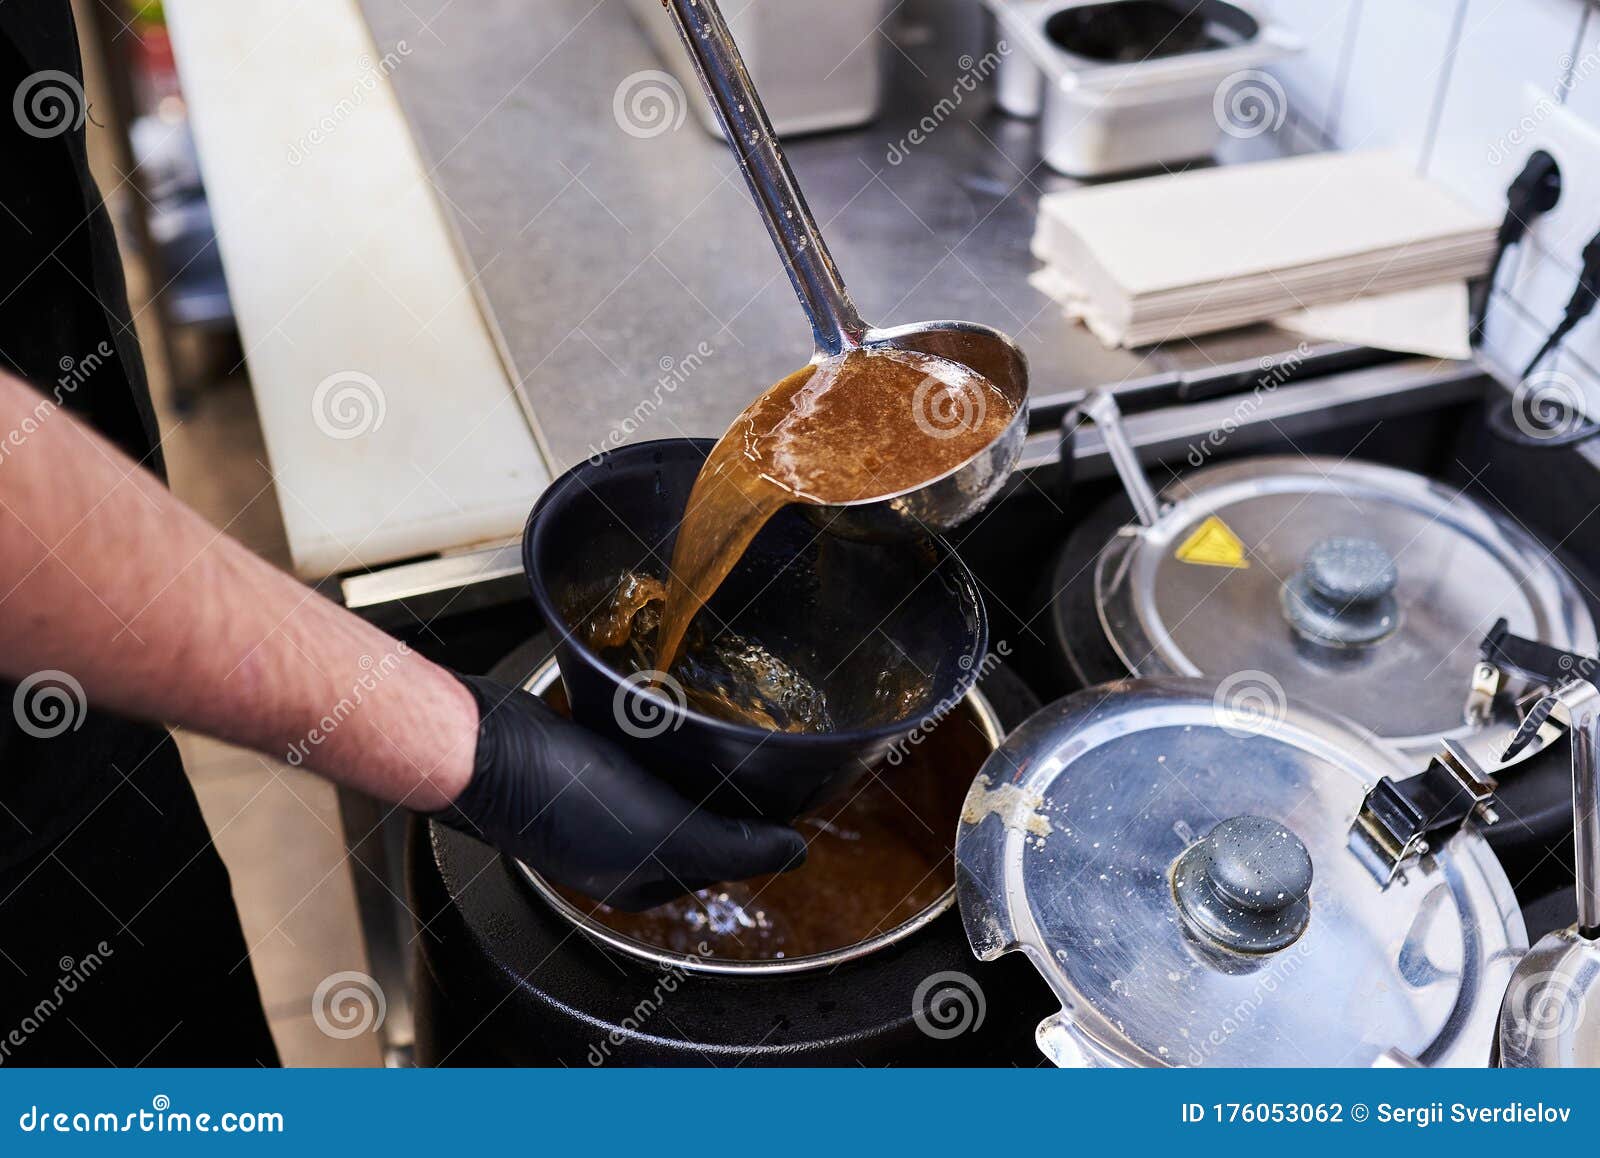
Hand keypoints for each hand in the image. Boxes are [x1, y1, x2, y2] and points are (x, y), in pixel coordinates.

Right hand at [429, 674, 805, 910]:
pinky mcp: (582, 756)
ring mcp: (599, 800)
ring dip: (701, 757)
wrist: (483, 746)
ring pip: (672, 780)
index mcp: (643, 878)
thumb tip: (798, 854)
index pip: (726, 858)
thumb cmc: (563, 798)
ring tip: (733, 722)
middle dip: (732, 790)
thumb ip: (735, 847)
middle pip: (700, 818)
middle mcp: (621, 846)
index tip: (790, 793)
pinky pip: (641, 746)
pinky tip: (680, 705)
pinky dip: (665, 731)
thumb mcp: (665, 834)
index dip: (759, 830)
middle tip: (768, 749)